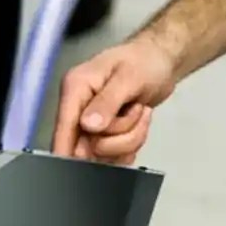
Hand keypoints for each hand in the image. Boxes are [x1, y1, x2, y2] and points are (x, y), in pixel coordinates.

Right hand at [52, 34, 179, 163]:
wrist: (161, 61)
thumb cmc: (145, 61)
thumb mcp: (129, 77)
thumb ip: (107, 102)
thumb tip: (88, 125)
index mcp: (76, 87)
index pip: (64, 124)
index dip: (66, 147)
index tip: (73, 165)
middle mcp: (78, 107)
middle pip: (85, 145)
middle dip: (117, 137)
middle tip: (135, 111)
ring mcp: (90, 123)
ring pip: (104, 152)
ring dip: (130, 138)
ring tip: (139, 111)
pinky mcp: (103, 133)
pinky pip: (115, 154)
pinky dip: (132, 143)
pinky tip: (138, 123)